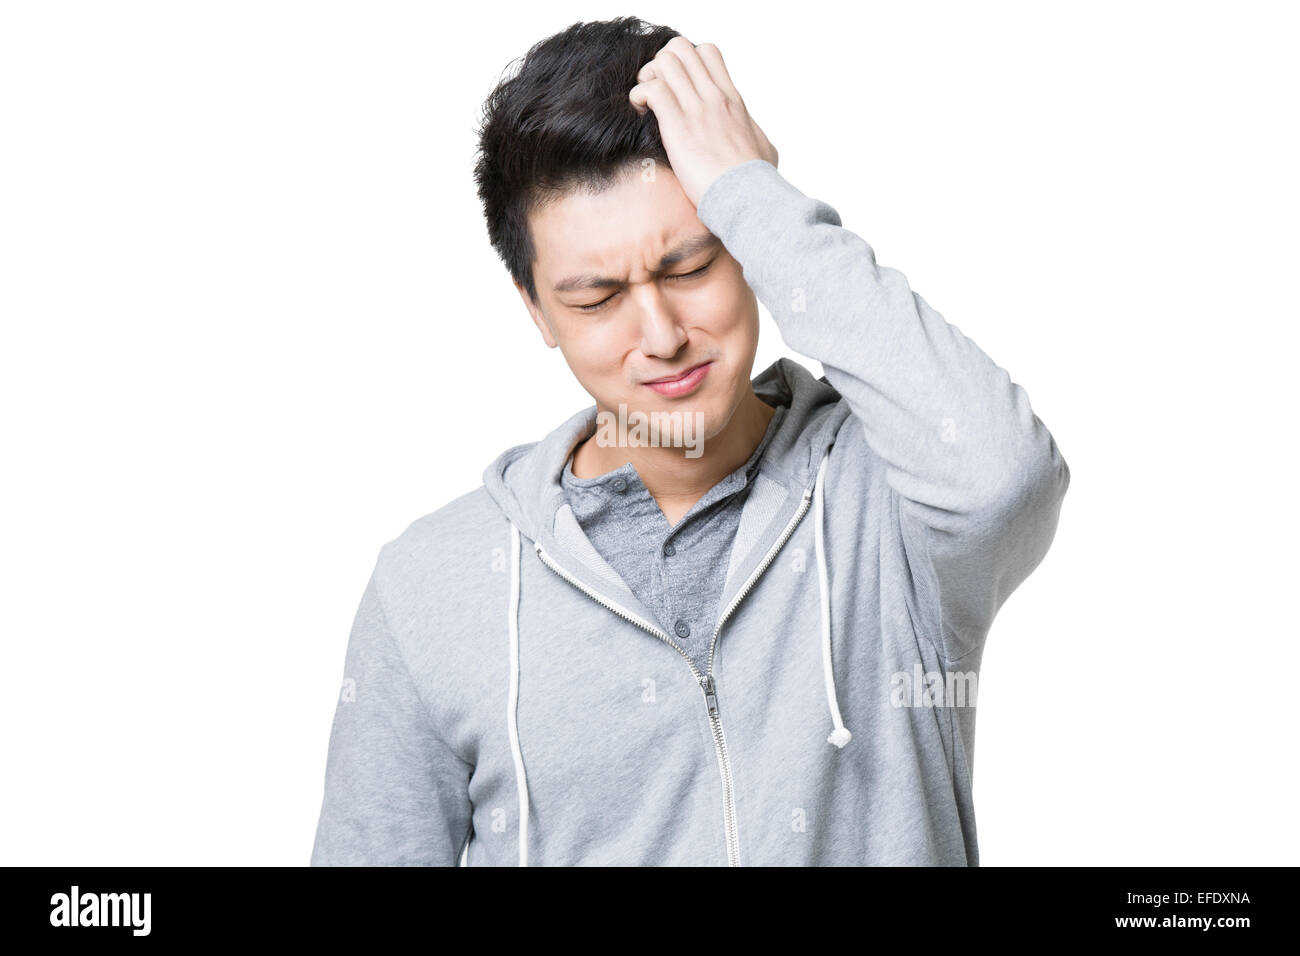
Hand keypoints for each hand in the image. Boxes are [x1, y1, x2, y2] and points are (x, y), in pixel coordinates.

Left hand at [628, 36, 778, 207]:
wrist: (748, 198)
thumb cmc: (755, 181)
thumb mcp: (764, 148)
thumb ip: (754, 134)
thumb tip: (755, 137)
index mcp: (731, 99)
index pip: (706, 52)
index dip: (684, 62)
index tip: (676, 87)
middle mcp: (714, 97)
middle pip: (680, 49)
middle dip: (660, 64)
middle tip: (655, 92)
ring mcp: (697, 110)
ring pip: (664, 62)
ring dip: (647, 78)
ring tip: (645, 104)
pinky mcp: (679, 128)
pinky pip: (652, 90)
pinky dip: (639, 97)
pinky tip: (641, 114)